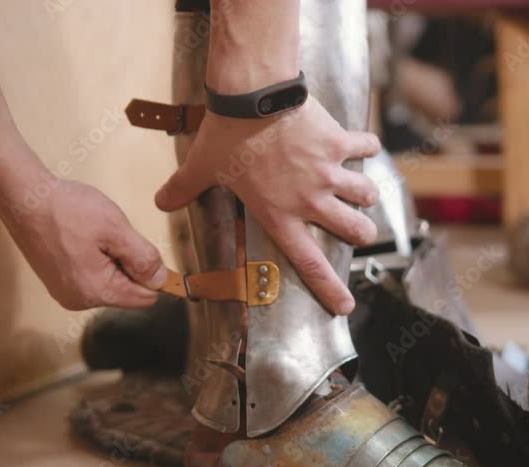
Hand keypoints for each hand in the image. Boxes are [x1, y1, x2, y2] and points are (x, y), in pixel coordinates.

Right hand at [0, 177, 166, 310]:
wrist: (24, 197)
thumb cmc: (66, 210)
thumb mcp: (116, 229)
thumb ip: (143, 258)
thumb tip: (161, 280)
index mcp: (96, 292)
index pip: (145, 297)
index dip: (154, 274)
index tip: (144, 248)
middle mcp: (79, 300)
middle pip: (127, 290)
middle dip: (128, 264)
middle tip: (111, 236)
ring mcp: (65, 291)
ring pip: (110, 281)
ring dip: (112, 259)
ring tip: (94, 235)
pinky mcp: (57, 281)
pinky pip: (92, 275)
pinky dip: (96, 258)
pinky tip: (83, 238)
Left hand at [155, 99, 381, 315]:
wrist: (252, 98)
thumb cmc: (227, 135)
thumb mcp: (202, 167)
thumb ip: (183, 189)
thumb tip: (160, 202)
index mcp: (280, 215)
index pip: (309, 263)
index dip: (330, 288)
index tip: (346, 307)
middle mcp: (310, 199)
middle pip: (353, 229)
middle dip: (362, 233)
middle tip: (360, 229)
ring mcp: (328, 172)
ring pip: (365, 193)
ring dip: (366, 193)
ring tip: (362, 190)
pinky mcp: (338, 143)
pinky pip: (366, 147)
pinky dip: (368, 146)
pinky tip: (365, 144)